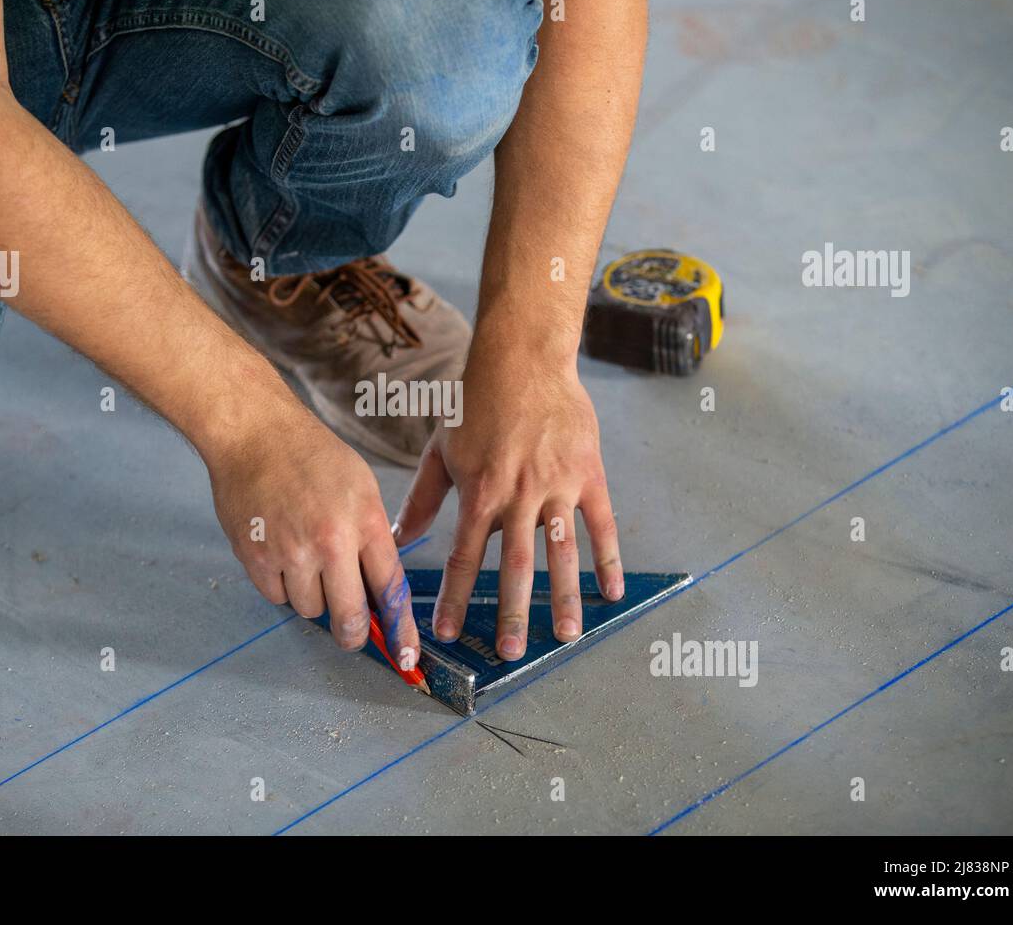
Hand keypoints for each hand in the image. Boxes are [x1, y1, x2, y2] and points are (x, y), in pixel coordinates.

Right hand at [207, 400, 417, 666]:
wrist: (254, 433)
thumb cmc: (310, 454)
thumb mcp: (361, 486)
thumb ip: (372, 537)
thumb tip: (377, 589)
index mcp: (364, 521)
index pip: (390, 590)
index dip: (400, 630)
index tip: (407, 657)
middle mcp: (330, 542)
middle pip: (348, 618)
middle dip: (353, 633)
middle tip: (351, 632)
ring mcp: (290, 552)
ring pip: (310, 609)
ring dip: (313, 597)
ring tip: (307, 560)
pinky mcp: (255, 558)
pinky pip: (277, 597)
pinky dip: (282, 585)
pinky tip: (281, 552)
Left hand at [392, 354, 622, 660]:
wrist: (524, 360)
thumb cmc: (476, 404)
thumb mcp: (440, 450)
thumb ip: (422, 498)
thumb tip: (399, 537)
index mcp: (479, 493)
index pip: (464, 557)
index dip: (455, 598)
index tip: (448, 633)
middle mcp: (517, 496)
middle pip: (516, 566)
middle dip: (513, 612)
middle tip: (511, 651)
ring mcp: (557, 487)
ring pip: (562, 553)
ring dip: (564, 598)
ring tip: (566, 636)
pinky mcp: (589, 474)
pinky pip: (601, 524)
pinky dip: (609, 559)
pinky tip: (612, 592)